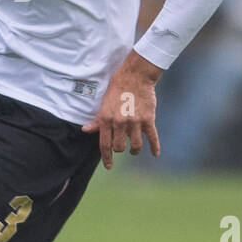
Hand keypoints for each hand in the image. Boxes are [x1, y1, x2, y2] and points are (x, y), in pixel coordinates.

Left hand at [82, 51, 161, 168]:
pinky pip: (152, 137)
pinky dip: (154, 147)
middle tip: (122, 147)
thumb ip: (97, 120)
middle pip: (119, 147)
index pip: (104, 145)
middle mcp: (119, 123)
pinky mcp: (148, 119)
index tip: (108, 166)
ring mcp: (134, 122)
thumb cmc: (117, 88)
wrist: (135, 76)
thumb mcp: (103, 104)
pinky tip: (155, 153)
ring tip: (134, 149)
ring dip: (134, 150)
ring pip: (135, 146)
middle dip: (120, 149)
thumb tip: (86, 130)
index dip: (106, 158)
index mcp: (106, 119)